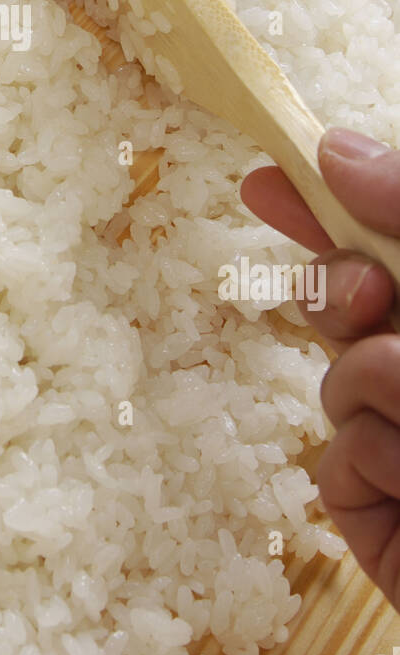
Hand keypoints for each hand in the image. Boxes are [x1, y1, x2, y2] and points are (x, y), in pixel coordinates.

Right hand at [242, 128, 399, 608]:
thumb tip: (340, 149)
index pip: (379, 239)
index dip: (322, 201)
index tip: (266, 176)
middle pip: (343, 297)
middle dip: (344, 291)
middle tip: (371, 302)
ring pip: (341, 378)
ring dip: (388, 392)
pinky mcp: (373, 505)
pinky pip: (336, 455)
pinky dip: (377, 464)